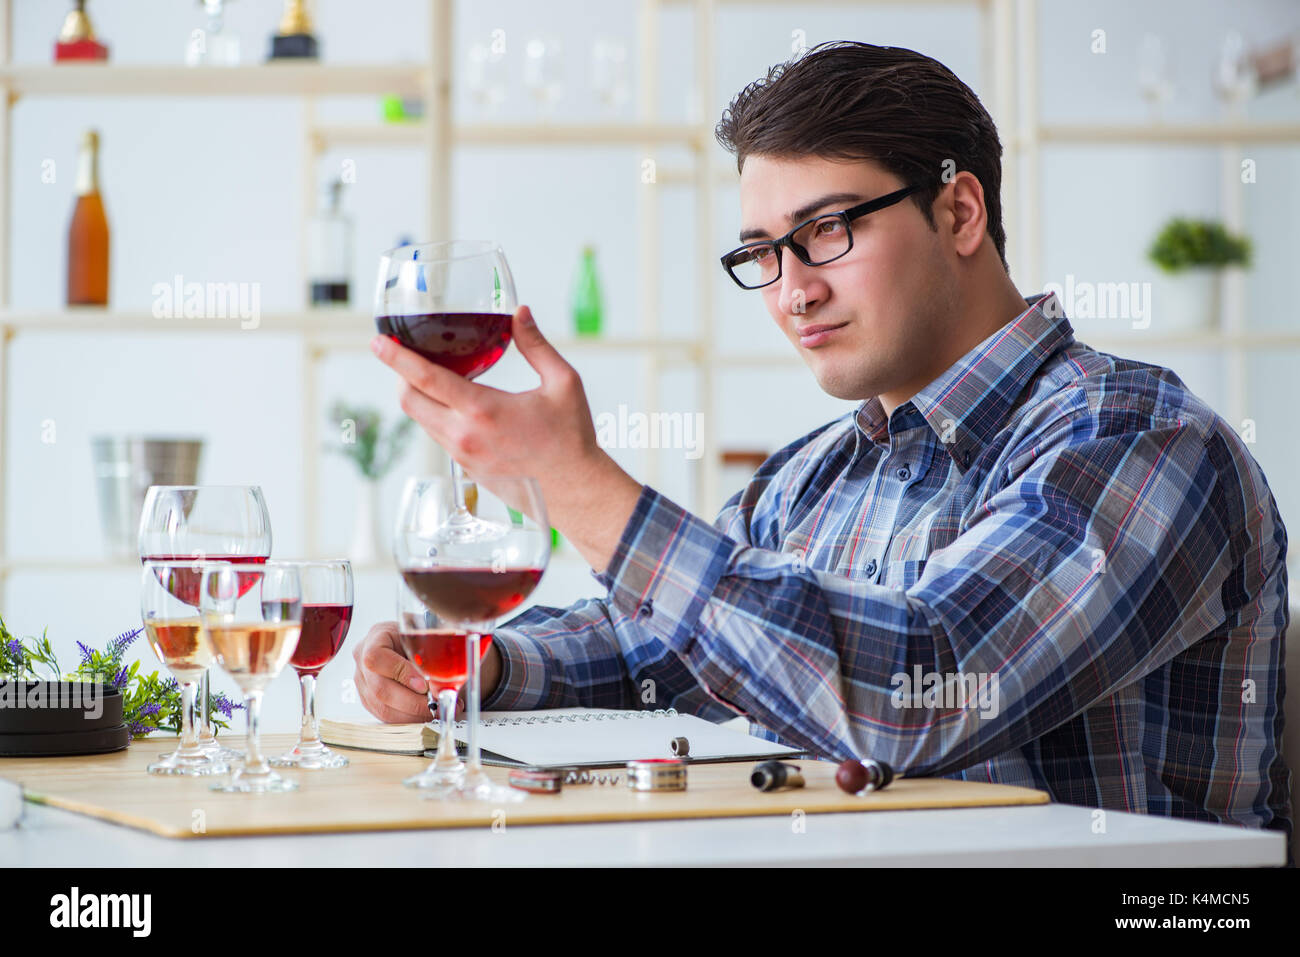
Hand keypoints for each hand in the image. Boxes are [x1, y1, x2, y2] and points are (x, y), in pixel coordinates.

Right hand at [352, 621, 431, 723]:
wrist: (408, 642)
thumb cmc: (417, 637)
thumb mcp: (424, 638)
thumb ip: (428, 657)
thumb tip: (438, 686)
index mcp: (375, 637)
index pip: (376, 658)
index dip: (401, 674)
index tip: (424, 684)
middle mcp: (362, 661)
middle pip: (380, 689)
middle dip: (412, 702)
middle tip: (435, 704)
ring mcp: (362, 683)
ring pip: (382, 707)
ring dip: (412, 714)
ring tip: (434, 711)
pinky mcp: (368, 700)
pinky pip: (385, 716)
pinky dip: (407, 718)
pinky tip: (423, 714)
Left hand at [370, 305, 643, 573]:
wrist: (576, 491)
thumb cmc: (572, 439)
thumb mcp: (563, 383)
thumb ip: (536, 344)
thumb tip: (519, 313)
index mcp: (482, 410)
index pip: (424, 378)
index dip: (396, 357)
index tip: (377, 341)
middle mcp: (464, 435)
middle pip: (408, 401)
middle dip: (400, 375)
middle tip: (406, 356)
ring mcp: (462, 457)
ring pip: (422, 420)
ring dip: (420, 397)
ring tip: (436, 378)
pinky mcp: (467, 471)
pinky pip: (440, 438)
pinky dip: (439, 417)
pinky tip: (460, 407)